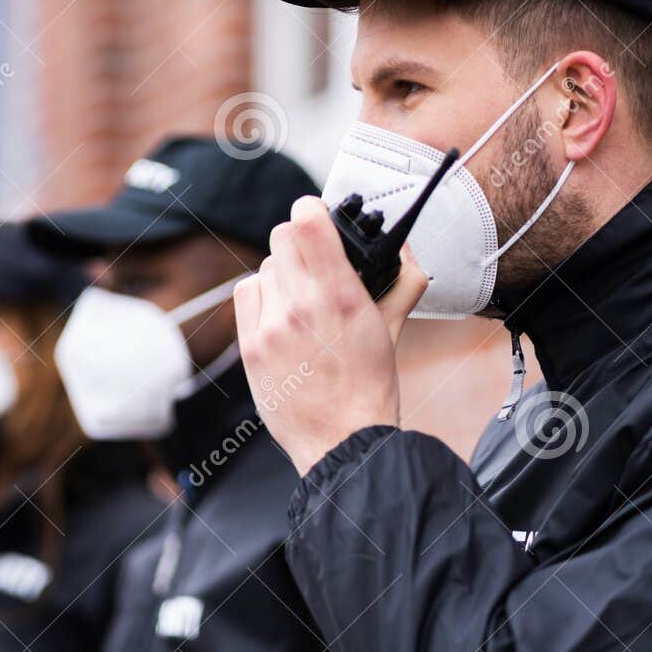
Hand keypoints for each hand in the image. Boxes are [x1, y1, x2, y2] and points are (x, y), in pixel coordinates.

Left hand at [234, 196, 427, 474]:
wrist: (342, 441)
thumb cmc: (370, 389)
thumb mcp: (394, 329)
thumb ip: (401, 282)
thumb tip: (404, 250)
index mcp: (341, 297)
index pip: (308, 220)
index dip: (312, 210)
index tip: (318, 216)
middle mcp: (301, 307)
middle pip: (282, 236)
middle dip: (301, 242)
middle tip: (315, 261)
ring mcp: (271, 327)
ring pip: (266, 265)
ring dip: (283, 272)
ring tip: (301, 297)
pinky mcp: (250, 346)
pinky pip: (247, 291)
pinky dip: (263, 294)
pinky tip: (280, 313)